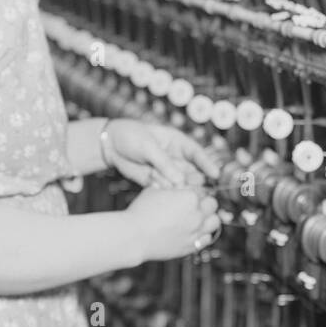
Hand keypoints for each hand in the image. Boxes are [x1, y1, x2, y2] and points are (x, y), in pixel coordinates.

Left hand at [106, 120, 221, 188]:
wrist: (110, 145)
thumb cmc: (131, 137)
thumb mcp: (147, 146)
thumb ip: (164, 163)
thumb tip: (180, 181)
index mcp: (178, 143)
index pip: (197, 154)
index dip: (207, 164)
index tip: (215, 175)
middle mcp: (176, 159)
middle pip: (192, 173)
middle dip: (191, 181)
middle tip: (184, 185)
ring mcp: (166, 172)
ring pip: (179, 184)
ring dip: (172, 185)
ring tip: (155, 174)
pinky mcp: (156, 182)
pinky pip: (164, 190)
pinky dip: (159, 188)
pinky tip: (148, 177)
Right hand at [126, 187, 219, 261]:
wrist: (133, 237)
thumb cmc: (141, 211)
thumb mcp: (155, 190)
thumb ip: (170, 186)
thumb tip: (177, 184)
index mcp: (190, 197)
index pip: (202, 189)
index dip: (194, 190)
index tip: (187, 193)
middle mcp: (197, 215)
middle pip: (213, 204)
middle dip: (204, 202)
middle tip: (193, 204)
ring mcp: (196, 232)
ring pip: (215, 222)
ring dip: (209, 218)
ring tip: (197, 218)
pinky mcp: (191, 246)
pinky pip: (207, 239)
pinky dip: (203, 234)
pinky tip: (193, 231)